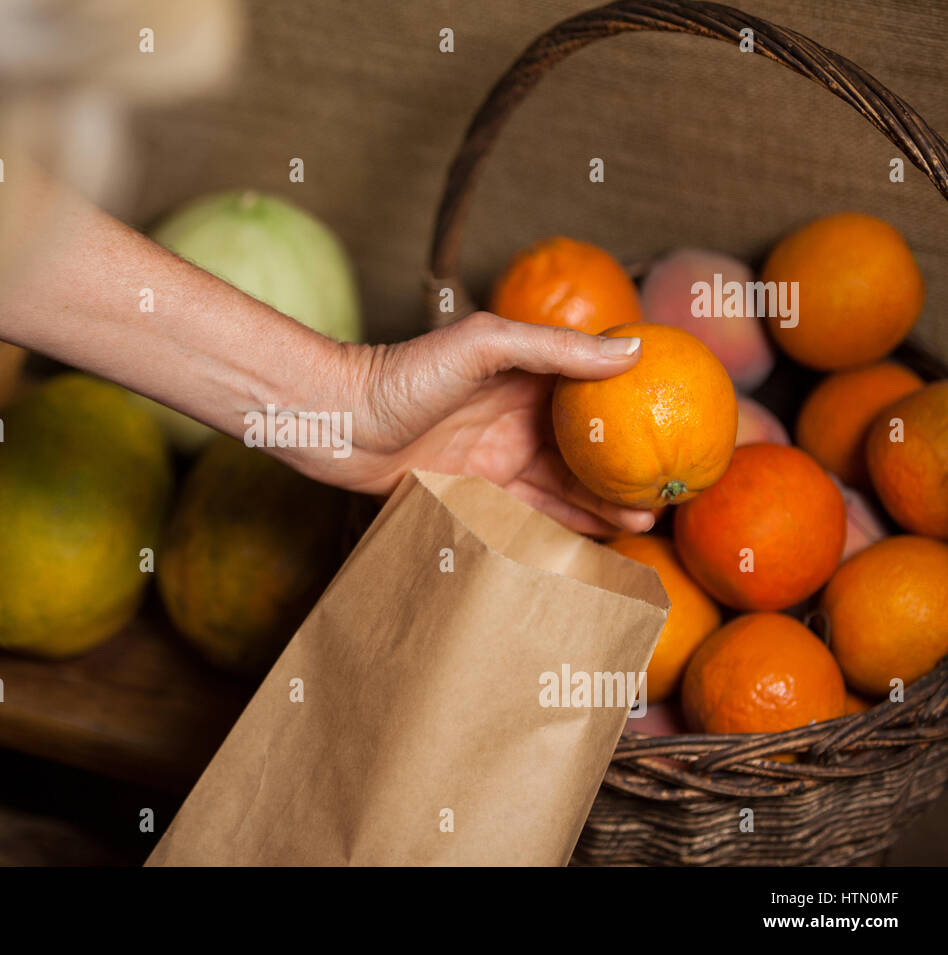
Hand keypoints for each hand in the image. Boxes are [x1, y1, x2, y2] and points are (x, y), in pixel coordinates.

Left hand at [273, 311, 655, 536]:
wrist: (335, 423)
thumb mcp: (483, 346)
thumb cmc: (403, 374)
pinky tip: (594, 545)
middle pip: (587, 446)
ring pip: (564, 487)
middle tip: (674, 489)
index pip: (594, 388)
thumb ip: (554, 349)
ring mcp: (496, 460)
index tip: (682, 419)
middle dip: (630, 468)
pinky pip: (526, 517)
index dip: (637, 404)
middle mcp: (517, 418)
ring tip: (647, 521)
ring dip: (605, 504)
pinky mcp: (472, 498)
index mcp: (526, 376)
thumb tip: (633, 352)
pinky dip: (560, 530)